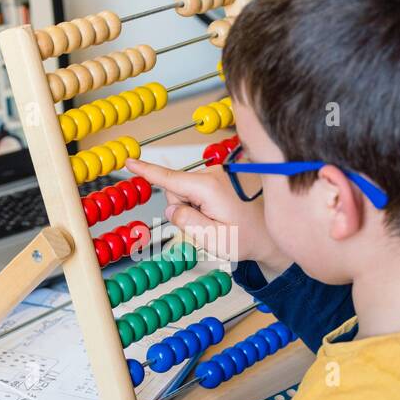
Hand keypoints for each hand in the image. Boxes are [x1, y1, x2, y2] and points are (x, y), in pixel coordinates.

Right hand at [125, 156, 284, 271]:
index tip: (129, 161)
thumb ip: (187, 222)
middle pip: (177, 189)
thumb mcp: (212, 238)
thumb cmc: (246, 238)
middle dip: (183, 208)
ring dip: (195, 208)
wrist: (270, 235)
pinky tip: (220, 214)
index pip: (170, 178)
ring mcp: (218, 174)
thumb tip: (171, 208)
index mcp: (208, 187)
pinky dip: (202, 204)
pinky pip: (198, 191)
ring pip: (187, 191)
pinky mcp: (221, 177)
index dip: (146, 171)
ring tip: (218, 221)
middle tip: (206, 226)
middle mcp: (213, 174)